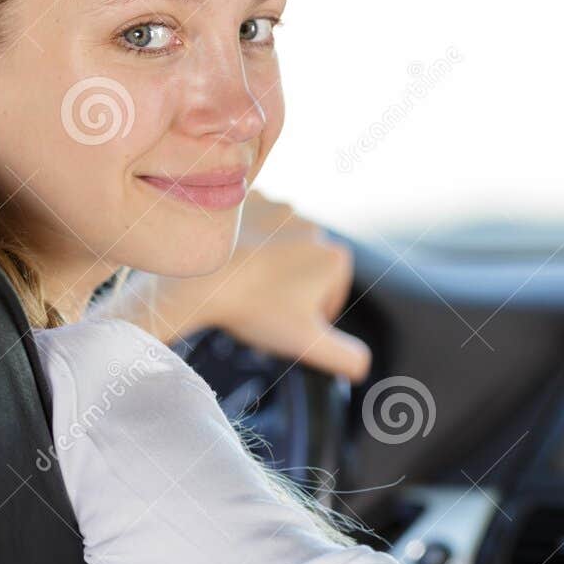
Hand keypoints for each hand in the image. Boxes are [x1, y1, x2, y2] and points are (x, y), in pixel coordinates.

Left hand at [110, 193, 371, 381]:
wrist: (201, 278)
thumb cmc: (256, 309)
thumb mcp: (308, 343)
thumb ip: (346, 357)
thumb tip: (362, 364)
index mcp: (335, 257)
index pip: (331, 295)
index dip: (310, 316)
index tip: (284, 324)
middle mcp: (313, 225)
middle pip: (306, 268)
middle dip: (290, 288)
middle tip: (261, 308)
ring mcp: (280, 208)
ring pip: (281, 246)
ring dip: (270, 264)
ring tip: (245, 286)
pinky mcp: (249, 199)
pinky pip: (255, 224)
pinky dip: (248, 241)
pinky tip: (233, 262)